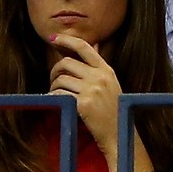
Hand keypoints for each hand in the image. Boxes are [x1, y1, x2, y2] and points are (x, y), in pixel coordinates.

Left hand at [47, 33, 122, 160]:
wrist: (118, 133)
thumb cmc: (113, 109)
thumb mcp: (111, 83)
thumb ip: (99, 66)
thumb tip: (94, 45)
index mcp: (106, 69)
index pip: (84, 47)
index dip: (66, 40)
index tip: (53, 38)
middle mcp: (99, 76)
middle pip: (66, 63)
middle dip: (55, 71)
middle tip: (54, 80)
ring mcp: (92, 89)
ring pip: (60, 79)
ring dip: (54, 87)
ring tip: (58, 95)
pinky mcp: (83, 103)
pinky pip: (59, 94)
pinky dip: (53, 98)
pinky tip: (57, 103)